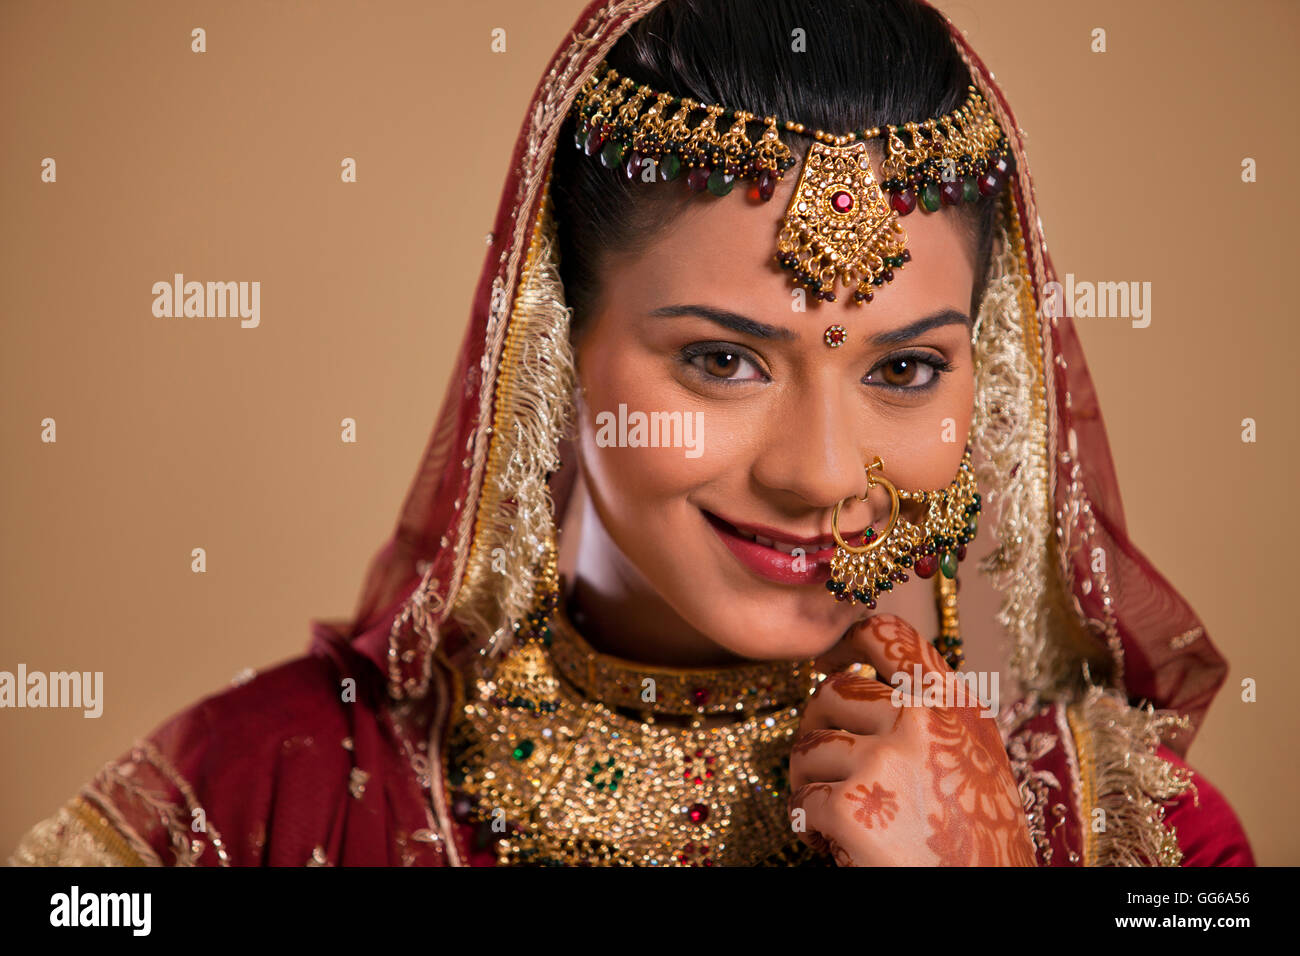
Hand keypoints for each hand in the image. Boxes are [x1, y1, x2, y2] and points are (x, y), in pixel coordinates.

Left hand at [787, 613, 1035, 865]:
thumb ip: (934, 714)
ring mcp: (883, 760)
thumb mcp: (978, 756)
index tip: (830, 660)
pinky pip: (801, 800)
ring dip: (807, 782)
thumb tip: (877, 684)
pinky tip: (832, 844)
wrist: (987, 894)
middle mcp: (920, 720)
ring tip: (829, 813)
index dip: (848, 640)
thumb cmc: (982, 837)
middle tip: (822, 763)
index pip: (890, 636)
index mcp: (953, 704)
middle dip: (817, 728)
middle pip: (833, 692)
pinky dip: (806, 826)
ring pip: (808, 747)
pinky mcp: (851, 806)